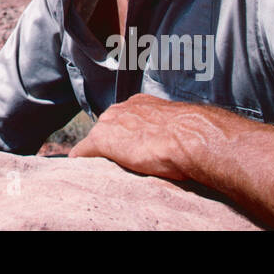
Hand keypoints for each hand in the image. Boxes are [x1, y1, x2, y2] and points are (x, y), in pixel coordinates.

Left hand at [68, 93, 202, 179]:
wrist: (190, 136)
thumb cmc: (193, 134)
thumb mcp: (178, 126)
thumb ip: (169, 129)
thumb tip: (177, 142)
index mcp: (141, 105)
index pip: (124, 119)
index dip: (126, 136)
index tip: (131, 147)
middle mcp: (122, 109)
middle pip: (107, 127)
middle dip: (110, 142)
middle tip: (119, 161)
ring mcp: (109, 123)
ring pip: (95, 139)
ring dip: (98, 153)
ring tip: (103, 169)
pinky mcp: (101, 140)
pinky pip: (82, 151)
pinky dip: (81, 160)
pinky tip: (80, 168)